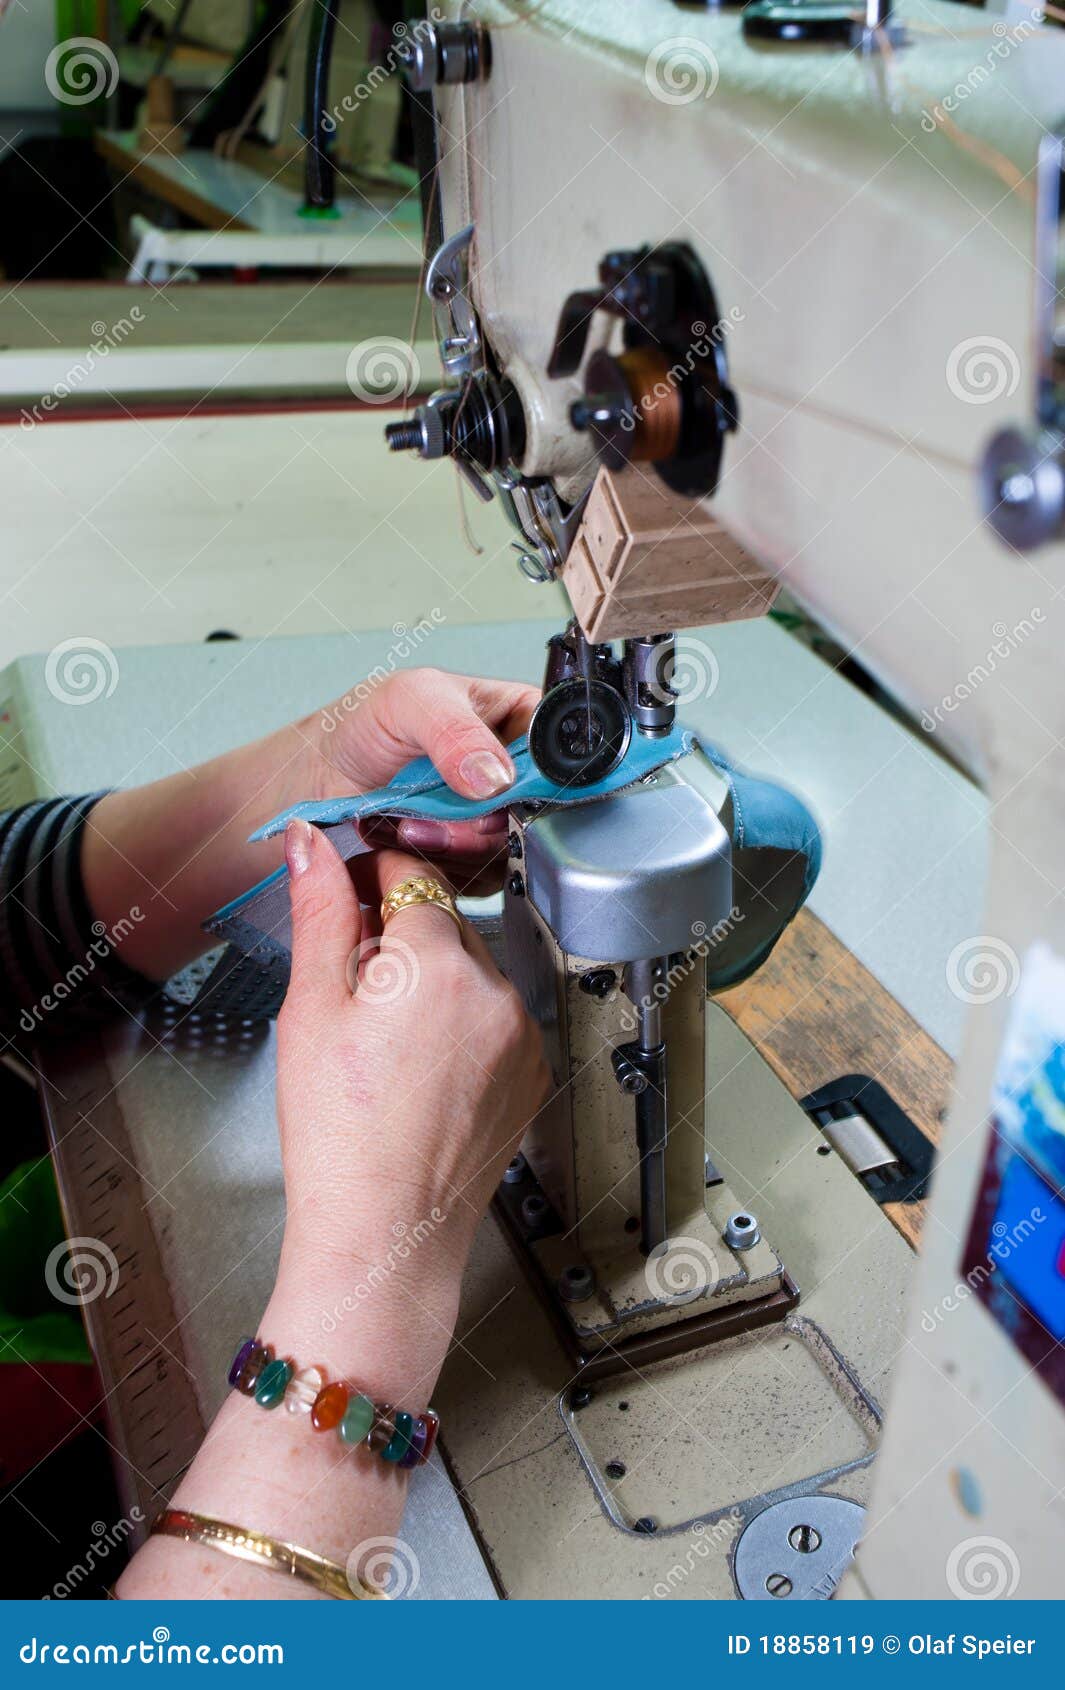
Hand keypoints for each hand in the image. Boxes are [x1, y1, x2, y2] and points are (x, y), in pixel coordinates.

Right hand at [272, 819, 550, 1358]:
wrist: (384, 1235)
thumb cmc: (337, 1134)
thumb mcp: (310, 1009)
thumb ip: (319, 912)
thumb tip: (311, 839)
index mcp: (437, 961)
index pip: (411, 877)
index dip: (372, 880)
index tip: (349, 893)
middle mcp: (496, 989)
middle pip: (445, 925)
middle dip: (401, 939)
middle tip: (353, 988)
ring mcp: (523, 1035)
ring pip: (473, 974)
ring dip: (435, 983)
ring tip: (386, 1045)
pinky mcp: (533, 1074)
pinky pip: (497, 1022)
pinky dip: (464, 1027)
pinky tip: (421, 1072)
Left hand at [291, 668, 539, 892]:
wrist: (322, 776)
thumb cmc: (365, 725)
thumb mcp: (410, 700)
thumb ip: (454, 730)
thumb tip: (495, 775)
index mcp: (519, 718)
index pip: (563, 751)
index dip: (544, 776)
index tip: (505, 789)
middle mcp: (514, 771)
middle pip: (539, 811)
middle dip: (486, 817)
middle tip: (444, 807)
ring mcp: (495, 816)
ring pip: (508, 848)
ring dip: (455, 843)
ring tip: (411, 820)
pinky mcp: (472, 856)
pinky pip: (479, 877)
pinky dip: (440, 863)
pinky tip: (409, 838)